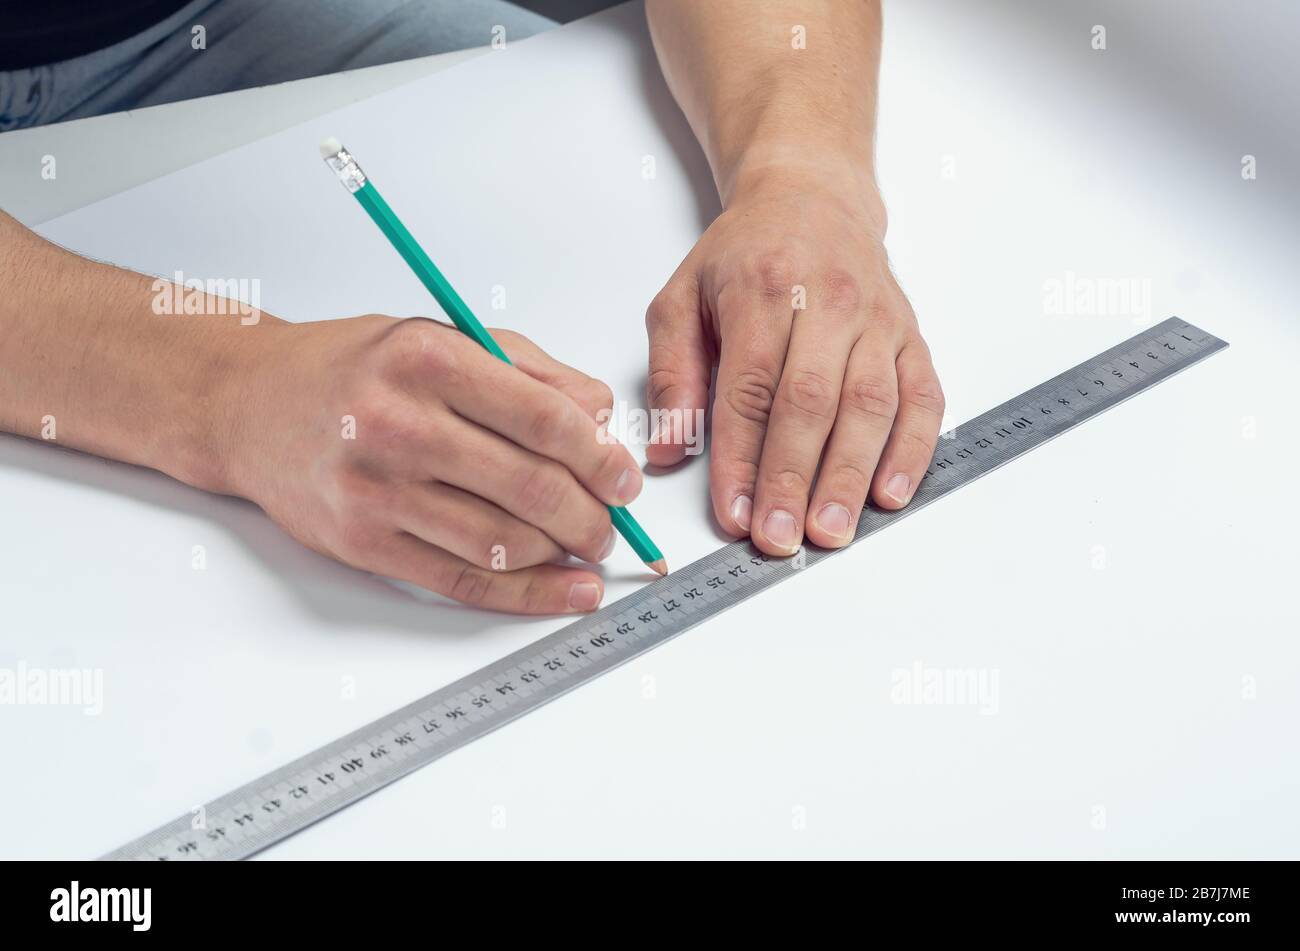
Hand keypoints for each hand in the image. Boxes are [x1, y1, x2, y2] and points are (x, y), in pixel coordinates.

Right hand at [225, 316, 642, 613]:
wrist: (250, 407)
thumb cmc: (356, 371)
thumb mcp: (443, 338)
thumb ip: (531, 372)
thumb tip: (602, 417)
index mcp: (428, 360)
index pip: (544, 420)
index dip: (601, 458)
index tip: (625, 477)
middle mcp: (399, 424)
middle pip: (530, 488)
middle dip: (592, 516)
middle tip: (612, 520)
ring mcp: (376, 491)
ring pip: (503, 544)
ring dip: (563, 555)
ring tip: (586, 546)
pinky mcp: (362, 544)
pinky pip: (462, 582)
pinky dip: (526, 595)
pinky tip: (565, 592)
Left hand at [644, 170, 944, 554]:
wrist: (813, 196)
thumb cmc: (744, 256)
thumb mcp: (681, 298)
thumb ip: (670, 375)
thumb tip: (668, 452)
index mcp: (761, 290)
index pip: (750, 389)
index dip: (742, 459)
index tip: (734, 515)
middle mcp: (827, 301)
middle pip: (811, 402)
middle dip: (794, 478)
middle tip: (781, 538)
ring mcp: (877, 319)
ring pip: (870, 403)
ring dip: (851, 474)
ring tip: (832, 531)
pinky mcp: (911, 335)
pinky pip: (922, 395)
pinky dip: (913, 449)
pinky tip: (890, 493)